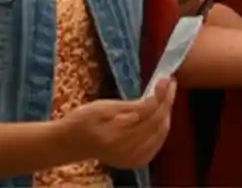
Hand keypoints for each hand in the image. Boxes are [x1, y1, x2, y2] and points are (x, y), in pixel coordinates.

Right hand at [58, 78, 176, 168]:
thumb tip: (154, 100)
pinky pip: (157, 142)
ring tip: (167, 94)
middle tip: (170, 83)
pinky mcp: (136, 161)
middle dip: (167, 101)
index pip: (147, 114)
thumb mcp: (102, 107)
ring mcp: (132, 159)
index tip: (166, 79)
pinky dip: (162, 126)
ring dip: (166, 112)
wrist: (72, 144)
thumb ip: (129, 107)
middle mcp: (126, 152)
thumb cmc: (83, 120)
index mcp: (115, 137)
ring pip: (160, 133)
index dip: (160, 96)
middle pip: (156, 123)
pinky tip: (161, 113)